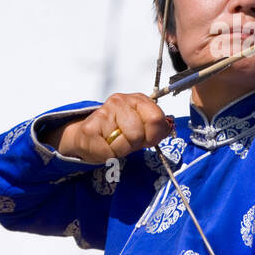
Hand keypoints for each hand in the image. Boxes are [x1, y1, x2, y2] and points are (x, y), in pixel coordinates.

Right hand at [46, 93, 174, 162]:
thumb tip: (166, 127)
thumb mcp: (143, 128)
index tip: (146, 137)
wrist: (88, 137)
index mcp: (137, 99)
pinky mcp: (90, 129)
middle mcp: (120, 101)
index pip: (156, 118)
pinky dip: (110, 155)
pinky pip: (111, 152)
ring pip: (125, 142)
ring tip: (115, 143)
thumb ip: (157, 127)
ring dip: (122, 149)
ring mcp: (103, 113)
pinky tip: (104, 146)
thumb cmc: (118, 132)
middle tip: (126, 140)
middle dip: (135, 143)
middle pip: (139, 133)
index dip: (154, 134)